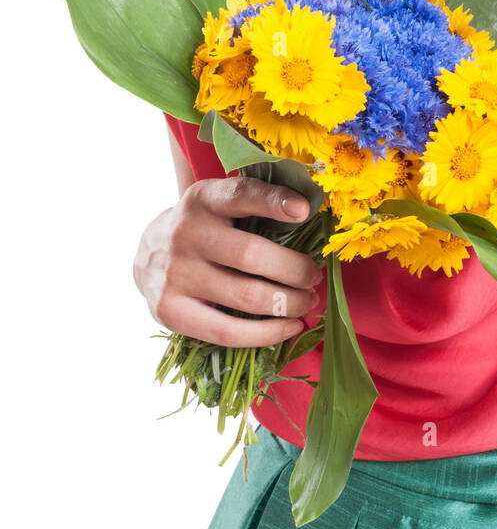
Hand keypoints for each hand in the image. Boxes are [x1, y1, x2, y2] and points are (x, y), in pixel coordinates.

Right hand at [133, 175, 322, 346]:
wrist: (150, 253)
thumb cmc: (207, 228)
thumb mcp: (223, 203)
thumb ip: (259, 204)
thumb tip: (310, 214)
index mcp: (204, 198)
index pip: (241, 194)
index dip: (273, 201)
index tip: (304, 210)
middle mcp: (186, 233)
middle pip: (251, 255)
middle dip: (295, 270)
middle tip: (315, 276)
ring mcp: (175, 274)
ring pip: (245, 297)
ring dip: (289, 303)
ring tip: (308, 301)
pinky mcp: (169, 311)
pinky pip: (227, 332)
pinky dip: (267, 333)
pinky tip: (290, 326)